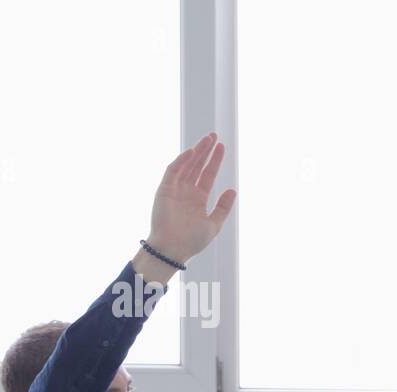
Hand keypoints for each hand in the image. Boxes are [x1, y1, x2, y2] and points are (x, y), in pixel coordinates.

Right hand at [146, 132, 237, 263]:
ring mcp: (175, 189)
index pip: (208, 174)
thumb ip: (223, 207)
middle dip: (206, 151)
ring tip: (207, 139)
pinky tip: (192, 152)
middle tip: (214, 136)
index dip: (215, 161)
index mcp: (198, 199)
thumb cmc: (193, 241)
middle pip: (197, 166)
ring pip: (186, 165)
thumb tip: (233, 189)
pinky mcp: (164, 190)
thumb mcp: (214, 224)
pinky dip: (181, 161)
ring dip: (196, 152)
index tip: (222, 147)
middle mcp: (186, 191)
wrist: (173, 250)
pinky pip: (172, 172)